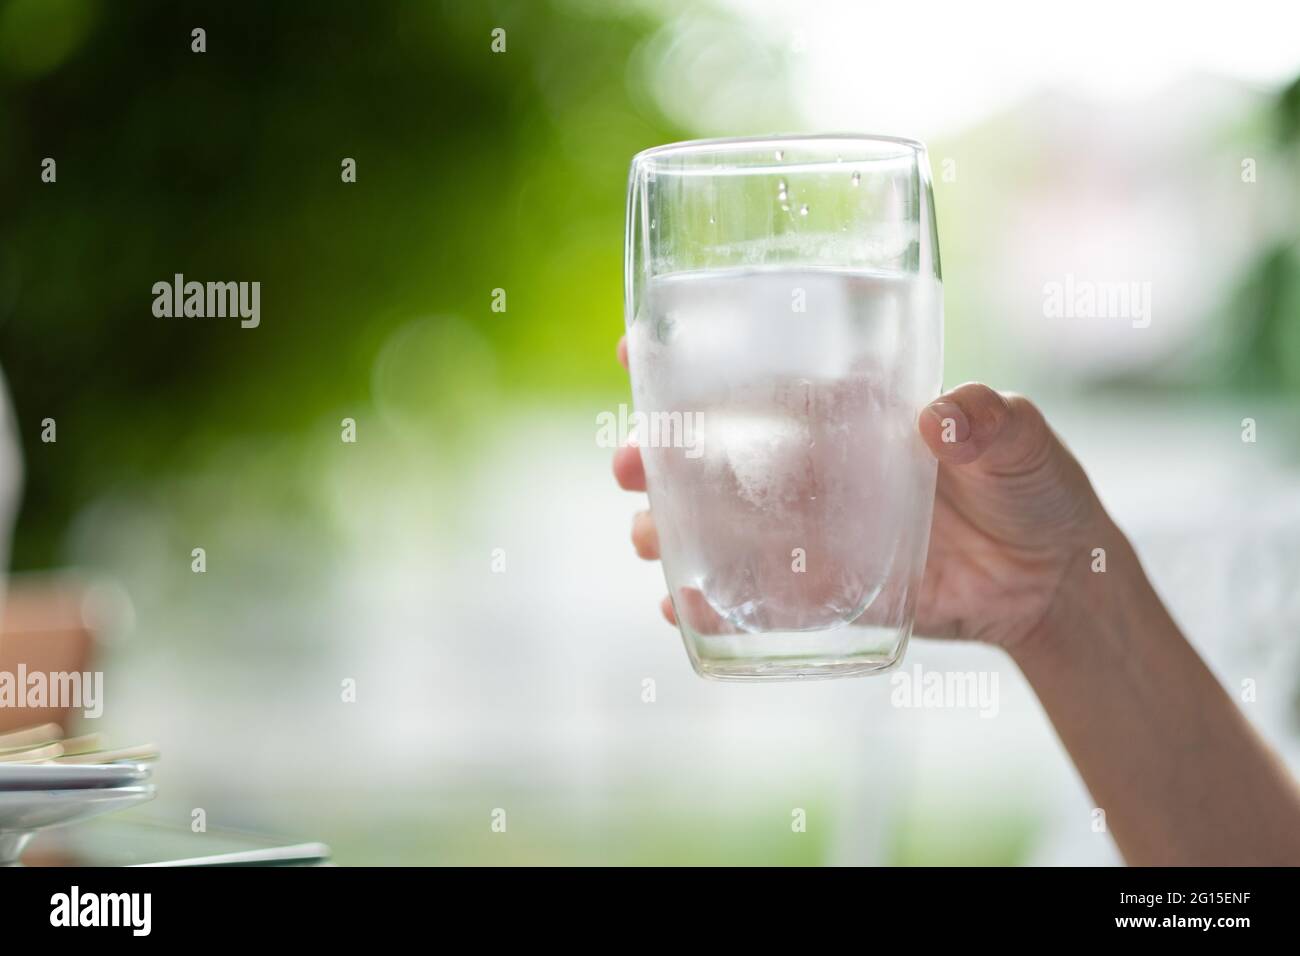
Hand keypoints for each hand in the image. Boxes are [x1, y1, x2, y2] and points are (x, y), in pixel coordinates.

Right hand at [613, 335, 1113, 650]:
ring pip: (727, 527)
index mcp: (852, 414)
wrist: (1051, 580)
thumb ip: (990, 421)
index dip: (697, 364)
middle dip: (662, 456)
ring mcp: (818, 533)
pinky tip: (682, 610)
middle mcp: (821, 469)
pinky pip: (762, 597)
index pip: (765, 380)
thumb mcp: (1023, 440)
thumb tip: (943, 417)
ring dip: (676, 529)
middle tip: (623, 464)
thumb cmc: (1034, 488)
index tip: (636, 349)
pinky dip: (718, 604)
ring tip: (646, 539)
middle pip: (723, 456)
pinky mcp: (829, 591)